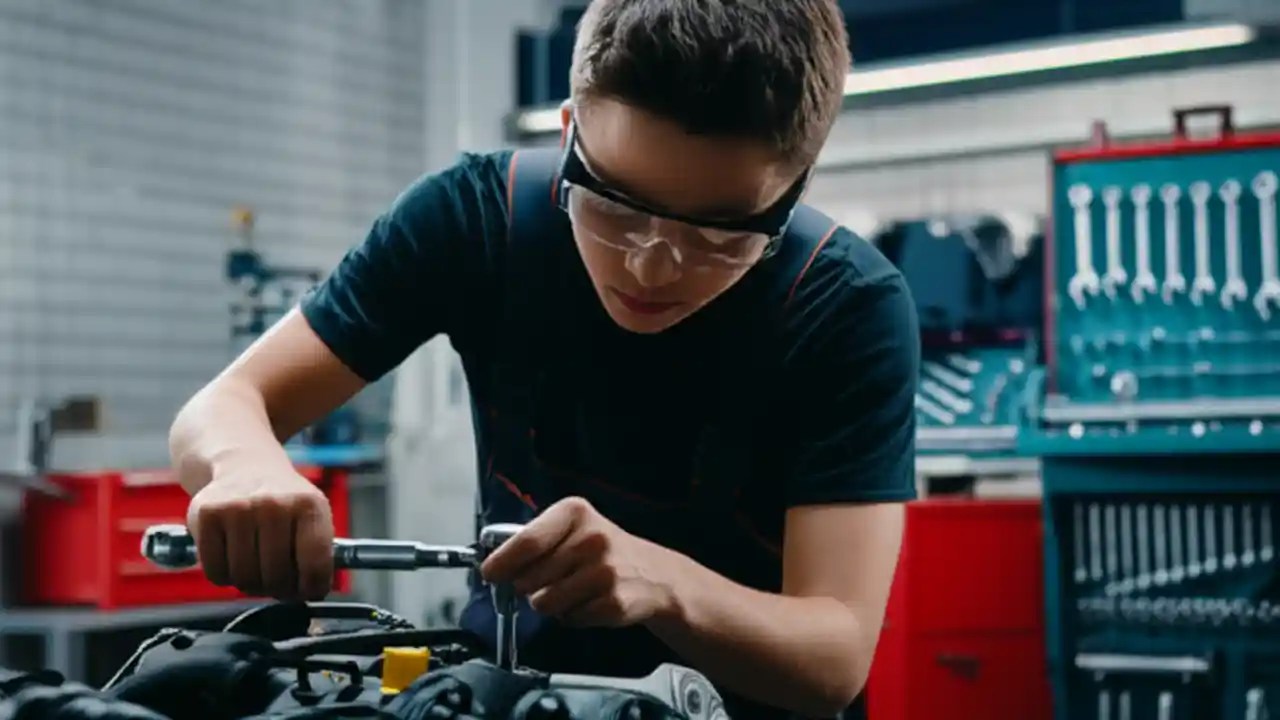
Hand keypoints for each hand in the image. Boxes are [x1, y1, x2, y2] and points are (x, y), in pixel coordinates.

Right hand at [185, 466, 333, 599]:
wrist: (243, 463)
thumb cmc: (282, 502)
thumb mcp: (312, 515)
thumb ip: (317, 553)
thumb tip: (311, 593)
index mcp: (309, 505)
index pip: (315, 564)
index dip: (313, 588)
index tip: (308, 591)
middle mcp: (274, 505)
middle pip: (277, 577)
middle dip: (279, 589)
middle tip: (277, 582)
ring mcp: (239, 508)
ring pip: (245, 578)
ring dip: (251, 584)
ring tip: (256, 567)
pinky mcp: (207, 514)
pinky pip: (216, 572)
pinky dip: (225, 576)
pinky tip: (233, 558)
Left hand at [480, 497, 681, 627]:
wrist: (654, 574)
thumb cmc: (601, 550)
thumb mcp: (571, 529)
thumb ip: (532, 542)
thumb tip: (493, 566)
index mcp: (575, 513)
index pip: (526, 542)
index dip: (501, 563)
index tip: (490, 573)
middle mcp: (591, 539)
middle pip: (528, 579)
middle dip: (528, 587)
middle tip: (548, 580)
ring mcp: (604, 572)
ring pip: (544, 603)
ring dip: (550, 604)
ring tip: (571, 591)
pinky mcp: (613, 602)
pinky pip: (568, 619)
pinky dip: (572, 617)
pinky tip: (589, 602)